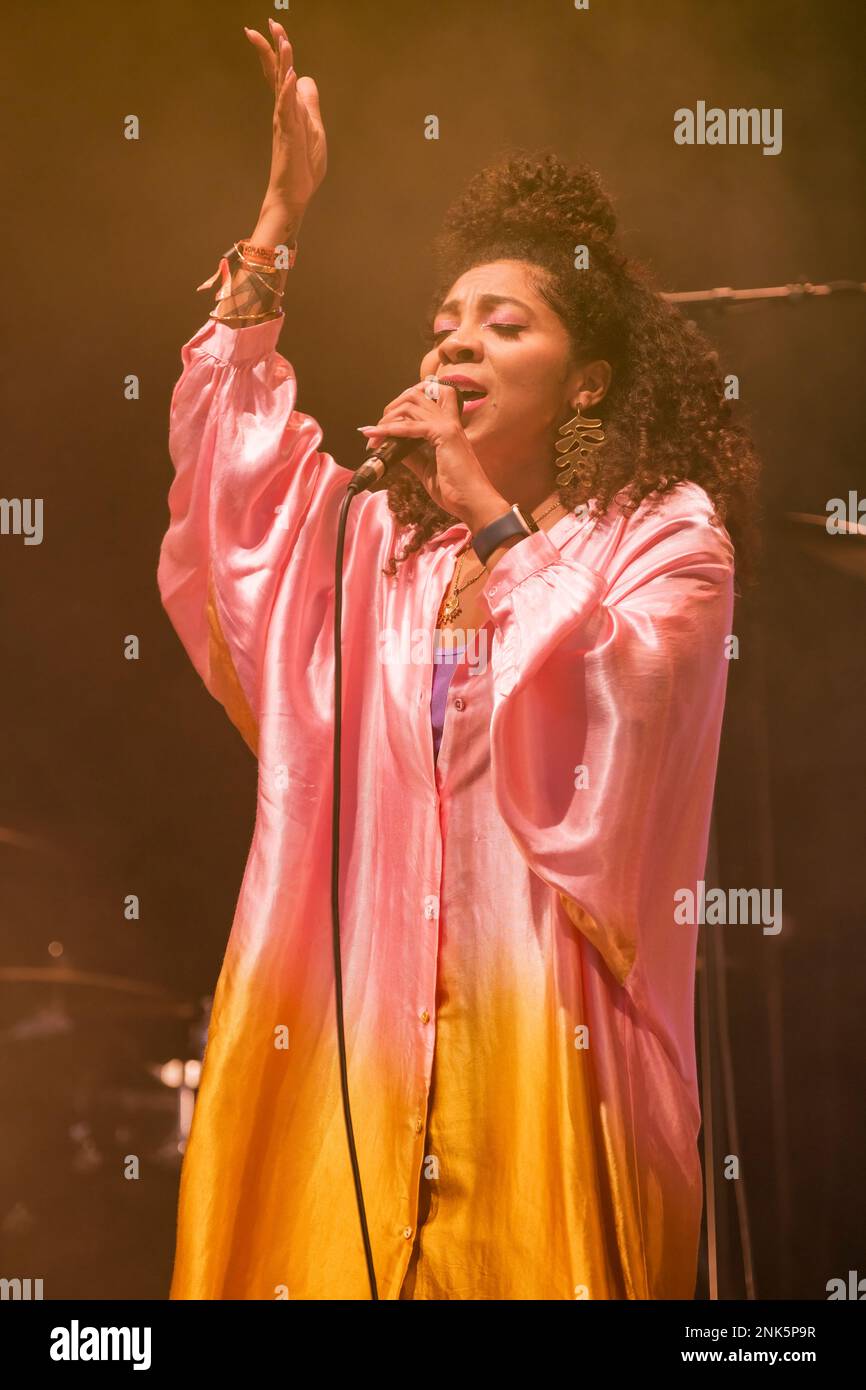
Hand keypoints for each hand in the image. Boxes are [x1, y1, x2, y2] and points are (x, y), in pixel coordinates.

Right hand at [244, 19, 326, 222]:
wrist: (294, 193)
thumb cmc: (302, 165)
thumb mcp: (315, 128)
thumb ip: (310, 103)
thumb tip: (306, 78)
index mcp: (291, 108)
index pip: (282, 73)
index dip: (278, 50)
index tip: (274, 28)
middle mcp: (284, 110)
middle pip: (278, 72)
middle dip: (274, 46)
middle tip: (269, 22)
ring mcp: (285, 120)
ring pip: (283, 84)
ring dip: (284, 61)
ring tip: (283, 39)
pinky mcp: (289, 133)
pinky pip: (288, 108)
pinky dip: (290, 90)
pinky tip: (292, 74)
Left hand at [358, 382, 508, 527]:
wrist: (474, 503)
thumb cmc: (456, 490)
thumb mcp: (427, 470)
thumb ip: (412, 455)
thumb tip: (392, 445)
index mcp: (448, 427)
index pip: (427, 397)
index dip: (404, 402)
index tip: (386, 421)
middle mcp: (448, 420)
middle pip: (413, 396)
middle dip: (390, 409)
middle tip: (376, 430)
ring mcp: (447, 425)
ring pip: (409, 407)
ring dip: (386, 421)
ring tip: (372, 437)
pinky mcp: (444, 434)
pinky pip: (410, 427)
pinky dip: (389, 429)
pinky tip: (374, 434)